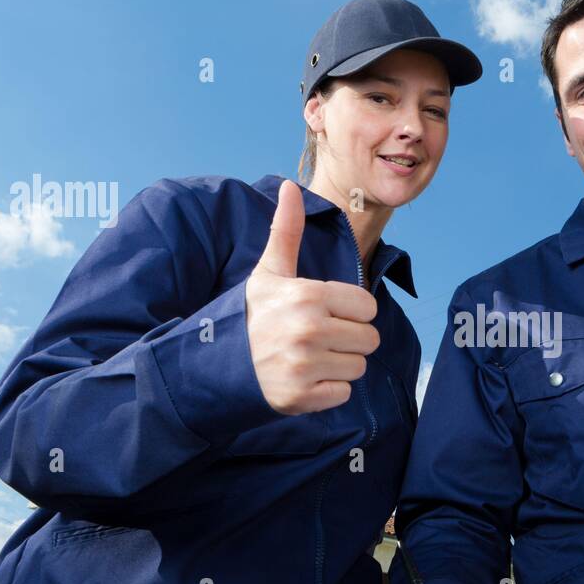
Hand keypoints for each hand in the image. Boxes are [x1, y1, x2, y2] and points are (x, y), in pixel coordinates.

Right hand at [245, 180, 379, 414]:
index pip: (368, 307)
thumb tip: (289, 185)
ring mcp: (305, 366)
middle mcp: (308, 330)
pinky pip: (343, 394)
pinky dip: (327, 391)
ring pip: (358, 368)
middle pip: (369, 339)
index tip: (325, 313)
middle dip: (348, 340)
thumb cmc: (251, 314)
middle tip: (316, 338)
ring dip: (339, 366)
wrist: (215, 363)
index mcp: (308, 296)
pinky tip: (303, 379)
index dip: (350, 311)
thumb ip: (286, 231)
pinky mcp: (302, 398)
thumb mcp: (269, 271)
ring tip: (309, 357)